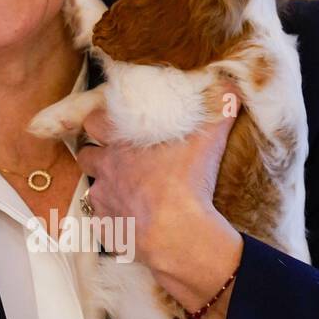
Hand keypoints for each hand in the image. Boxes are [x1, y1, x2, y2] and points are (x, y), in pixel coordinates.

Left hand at [76, 77, 237, 273]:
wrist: (178, 234)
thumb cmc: (187, 182)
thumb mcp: (209, 139)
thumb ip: (219, 109)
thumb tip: (232, 85)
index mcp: (121, 147)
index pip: (93, 124)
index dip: (98, 123)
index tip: (109, 125)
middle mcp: (106, 173)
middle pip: (85, 158)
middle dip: (97, 157)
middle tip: (118, 160)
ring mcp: (104, 204)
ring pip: (94, 191)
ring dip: (106, 190)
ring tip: (129, 193)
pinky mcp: (109, 231)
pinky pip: (103, 225)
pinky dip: (114, 223)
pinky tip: (132, 223)